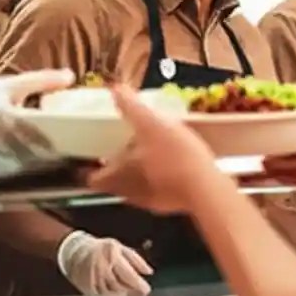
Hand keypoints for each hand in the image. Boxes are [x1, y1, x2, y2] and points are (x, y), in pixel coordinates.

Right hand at [0, 70, 74, 165]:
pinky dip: (44, 163)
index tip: (69, 136)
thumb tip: (70, 76)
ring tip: (79, 156)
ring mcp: (2, 152)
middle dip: (58, 150)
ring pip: (33, 161)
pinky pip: (28, 165)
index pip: (30, 128)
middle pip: (35, 149)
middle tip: (84, 147)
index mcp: (3, 115)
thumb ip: (42, 80)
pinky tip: (62, 160)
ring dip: (54, 159)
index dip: (49, 135)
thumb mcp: (13, 84)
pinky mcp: (4, 161)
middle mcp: (1, 137)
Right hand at [57, 230, 153, 295]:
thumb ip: (136, 260)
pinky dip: (108, 293)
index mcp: (112, 255)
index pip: (129, 275)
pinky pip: (102, 294)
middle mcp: (102, 267)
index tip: (146, 289)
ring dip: (120, 291)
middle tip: (134, 286)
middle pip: (121, 285)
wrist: (76, 250)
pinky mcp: (87, 285)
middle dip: (130, 288)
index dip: (139, 284)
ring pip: (112, 292)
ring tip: (121, 284)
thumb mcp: (120, 248)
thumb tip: (149, 272)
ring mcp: (94, 277)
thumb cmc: (101, 248)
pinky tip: (110, 287)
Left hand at [86, 85, 213, 214]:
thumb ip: (131, 106)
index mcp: (118, 175)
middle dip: (115, 169)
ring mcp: (150, 202)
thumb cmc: (174, 155)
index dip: (89, 169)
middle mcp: (129, 193)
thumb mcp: (150, 122)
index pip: (92, 179)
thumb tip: (115, 89)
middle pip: (113, 185)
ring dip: (137, 175)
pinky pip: (158, 193)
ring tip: (147, 156)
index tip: (94, 157)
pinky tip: (171, 167)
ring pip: (135, 189)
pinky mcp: (170, 205)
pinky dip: (159, 181)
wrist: (207, 187)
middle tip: (121, 152)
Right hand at [260, 81, 295, 184]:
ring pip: (294, 162)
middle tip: (250, 145)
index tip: (254, 120)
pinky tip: (274, 175)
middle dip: (270, 145)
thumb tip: (290, 88)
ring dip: (275, 164)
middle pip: (288, 143)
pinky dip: (290, 177)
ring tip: (256, 163)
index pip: (290, 120)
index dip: (272, 121)